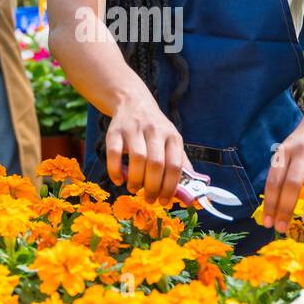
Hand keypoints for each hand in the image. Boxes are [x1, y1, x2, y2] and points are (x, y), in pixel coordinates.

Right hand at [105, 92, 189, 206]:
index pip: (175, 165)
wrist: (133, 102)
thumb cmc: (156, 130)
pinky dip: (115, 171)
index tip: (165, 201)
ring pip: (137, 159)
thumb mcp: (172, 141)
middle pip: (156, 164)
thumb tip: (189, 193)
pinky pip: (113, 153)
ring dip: (136, 180)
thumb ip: (181, 164)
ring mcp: (134, 130)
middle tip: (149, 199)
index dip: (170, 187)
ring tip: (135, 189)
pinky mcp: (115, 131)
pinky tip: (118, 180)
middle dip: (153, 187)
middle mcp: (155, 131)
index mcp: (172, 136)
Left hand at [262, 108, 303, 232]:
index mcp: (285, 152)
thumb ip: (281, 174)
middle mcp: (302, 152)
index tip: (268, 223)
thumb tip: (272, 207)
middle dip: (285, 207)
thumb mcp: (287, 151)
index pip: (274, 181)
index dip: (270, 203)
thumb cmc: (303, 142)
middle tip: (282, 228)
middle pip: (292, 182)